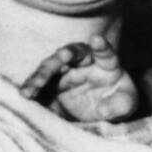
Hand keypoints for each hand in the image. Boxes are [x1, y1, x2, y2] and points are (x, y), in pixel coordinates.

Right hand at [18, 36, 140, 121]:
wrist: (99, 112)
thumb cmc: (117, 102)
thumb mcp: (126, 104)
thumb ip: (121, 104)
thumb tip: (104, 110)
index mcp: (105, 63)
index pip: (105, 53)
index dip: (102, 46)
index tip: (97, 39)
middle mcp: (83, 63)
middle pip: (72, 54)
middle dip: (65, 55)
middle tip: (62, 57)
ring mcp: (64, 73)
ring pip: (51, 67)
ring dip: (43, 74)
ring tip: (35, 86)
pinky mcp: (50, 85)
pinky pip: (39, 84)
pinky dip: (32, 88)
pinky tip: (26, 94)